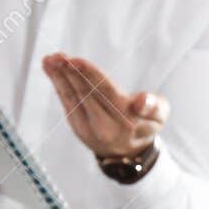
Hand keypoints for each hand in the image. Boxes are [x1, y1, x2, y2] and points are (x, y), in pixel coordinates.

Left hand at [42, 52, 168, 158]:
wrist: (128, 152)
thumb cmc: (146, 123)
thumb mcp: (159, 115)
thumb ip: (154, 106)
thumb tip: (140, 101)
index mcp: (126, 120)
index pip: (106, 92)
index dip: (89, 75)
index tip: (75, 61)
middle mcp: (104, 127)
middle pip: (85, 94)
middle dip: (70, 74)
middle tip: (58, 56)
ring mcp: (87, 127)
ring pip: (71, 97)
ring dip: (58, 77)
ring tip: (49, 59)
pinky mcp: (76, 124)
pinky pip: (65, 100)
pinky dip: (56, 82)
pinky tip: (49, 66)